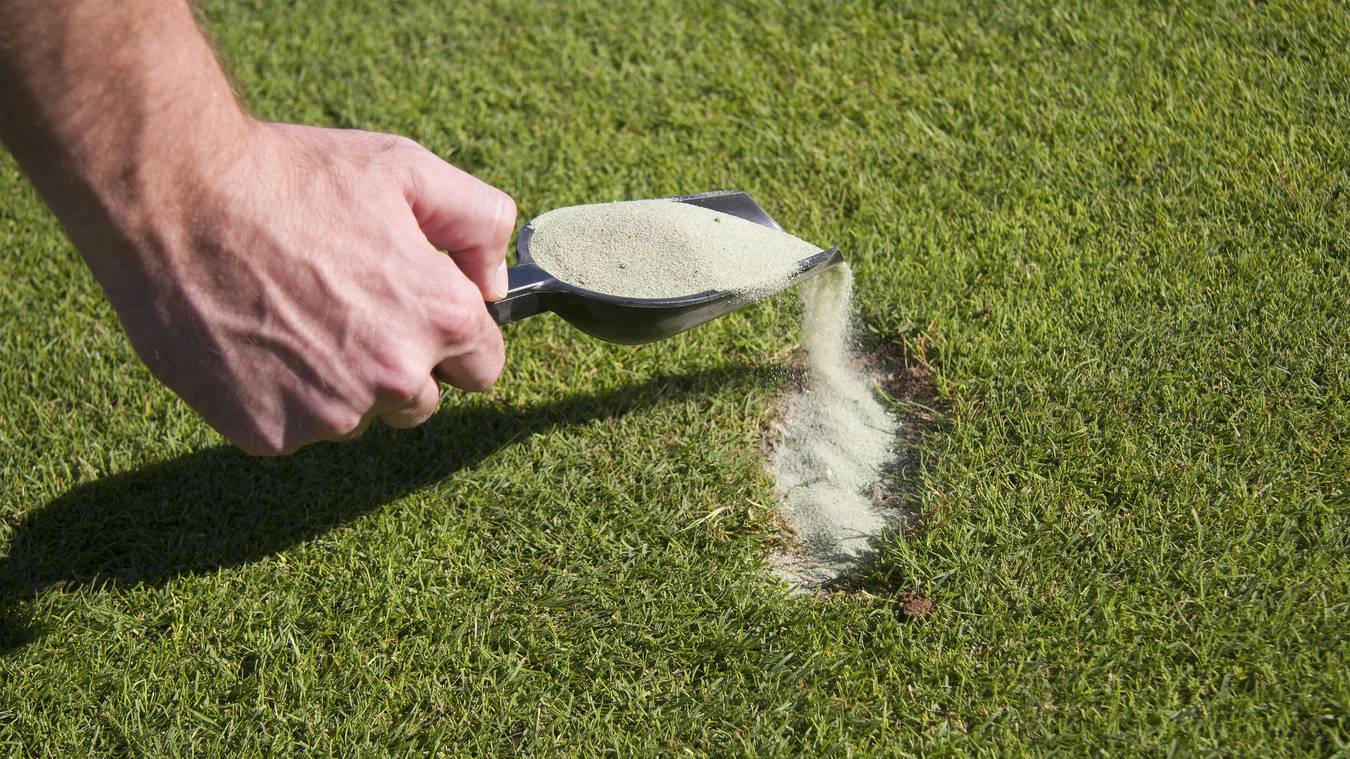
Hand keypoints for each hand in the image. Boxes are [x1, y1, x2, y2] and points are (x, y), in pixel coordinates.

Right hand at [91, 121, 514, 454]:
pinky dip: (278, 395)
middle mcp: (396, 376)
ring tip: (288, 315)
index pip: (483, 366)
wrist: (173, 197)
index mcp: (439, 317)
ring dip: (336, 383)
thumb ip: (478, 224)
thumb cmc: (291, 177)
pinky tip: (252, 338)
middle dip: (395, 362)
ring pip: (355, 417)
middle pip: (420, 400)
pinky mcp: (270, 434)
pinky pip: (294, 426)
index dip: (452, 339)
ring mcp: (331, 413)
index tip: (415, 315)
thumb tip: (496, 287)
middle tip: (340, 305)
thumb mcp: (406, 169)